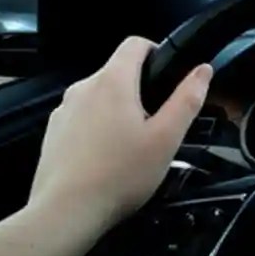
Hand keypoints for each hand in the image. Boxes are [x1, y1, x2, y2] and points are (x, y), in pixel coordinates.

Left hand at [28, 37, 210, 232]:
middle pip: (117, 72)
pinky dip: (95, 128)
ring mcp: (62, 110)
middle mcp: (83, 87)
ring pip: (98, 97)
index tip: (168, 80)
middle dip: (138, 90)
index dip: (156, 52)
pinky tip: (103, 159)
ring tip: (129, 147)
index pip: (135, 43)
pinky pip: (81, 118)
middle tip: (155, 126)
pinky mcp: (51, 133)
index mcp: (112, 81)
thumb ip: (187, 100)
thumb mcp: (166, 139)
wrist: (65, 212)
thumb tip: (203, 69)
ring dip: (116, 110)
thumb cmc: (121, 174)